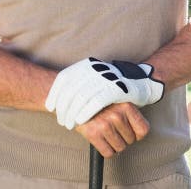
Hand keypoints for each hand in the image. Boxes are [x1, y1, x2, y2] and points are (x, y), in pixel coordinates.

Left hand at [46, 57, 163, 128]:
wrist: (140, 82)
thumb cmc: (112, 84)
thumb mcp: (93, 79)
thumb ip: (78, 84)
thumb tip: (57, 99)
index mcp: (87, 65)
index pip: (64, 78)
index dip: (54, 94)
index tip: (51, 108)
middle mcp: (95, 69)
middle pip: (71, 90)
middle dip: (63, 108)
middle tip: (61, 121)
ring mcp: (106, 78)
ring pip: (81, 97)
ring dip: (72, 113)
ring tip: (69, 124)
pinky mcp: (116, 89)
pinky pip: (96, 102)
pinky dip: (86, 112)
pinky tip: (81, 121)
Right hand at [75, 103, 148, 157]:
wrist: (78, 100)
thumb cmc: (101, 103)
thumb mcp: (119, 101)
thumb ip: (130, 113)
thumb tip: (140, 132)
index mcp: (126, 106)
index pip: (143, 130)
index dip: (137, 134)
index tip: (130, 131)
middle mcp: (117, 115)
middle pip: (131, 140)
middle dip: (123, 137)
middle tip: (114, 130)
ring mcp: (105, 125)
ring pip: (120, 147)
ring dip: (114, 144)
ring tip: (107, 134)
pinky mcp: (93, 134)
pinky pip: (108, 153)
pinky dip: (106, 150)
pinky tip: (102, 140)